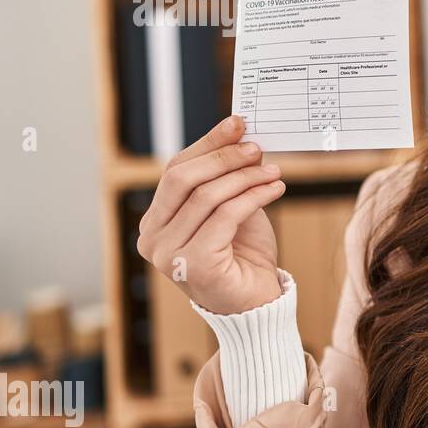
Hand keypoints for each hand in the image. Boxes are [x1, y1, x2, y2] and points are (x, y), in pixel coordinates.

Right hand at [136, 114, 285, 314]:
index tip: (237, 123)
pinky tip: (276, 189)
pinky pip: (226, 216)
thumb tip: (241, 137)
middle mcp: (152, 238)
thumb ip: (226, 179)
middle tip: (256, 148)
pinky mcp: (194, 265)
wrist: (256, 303)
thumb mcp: (232, 208)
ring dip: (245, 177)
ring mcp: (169, 254)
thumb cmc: (242, 255)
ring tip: (273, 170)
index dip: (207, 144)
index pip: (175, 170)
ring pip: (207, 196)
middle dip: (224, 157)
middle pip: (184, 179)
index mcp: (154, 221)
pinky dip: (254, 196)